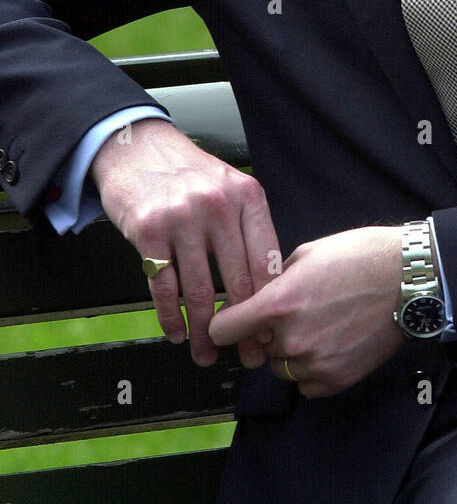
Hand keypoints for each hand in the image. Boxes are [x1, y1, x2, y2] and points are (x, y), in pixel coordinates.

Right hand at [90, 118, 279, 368]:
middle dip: (244, 328)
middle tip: (249, 356)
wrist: (138, 147)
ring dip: (204, 332)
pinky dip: (170, 318)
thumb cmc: (190, 174)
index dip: (271, 304)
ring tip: (208, 353)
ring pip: (199, 292)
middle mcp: (218, 206)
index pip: (267, 260)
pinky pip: (163, 287)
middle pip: (237, 282)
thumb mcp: (231, 187)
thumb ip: (249, 229)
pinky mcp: (148, 231)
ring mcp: (182, 218)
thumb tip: (269, 289)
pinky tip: (177, 333)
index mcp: (247, 197)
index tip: (272, 332)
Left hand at [208, 226, 404, 396]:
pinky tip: (331, 345)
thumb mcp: (307, 253)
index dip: (226, 322)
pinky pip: (306, 385)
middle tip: (299, 311)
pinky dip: (312, 370)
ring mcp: (315, 363)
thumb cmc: (361, 257)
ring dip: (291, 352)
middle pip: (257, 348)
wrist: (407, 280)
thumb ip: (275, 280)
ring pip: (281, 368)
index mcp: (278, 304)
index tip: (232, 321)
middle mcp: (292, 339)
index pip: (223, 329)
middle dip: (270, 332)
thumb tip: (258, 294)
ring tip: (320, 326)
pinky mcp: (337, 380)